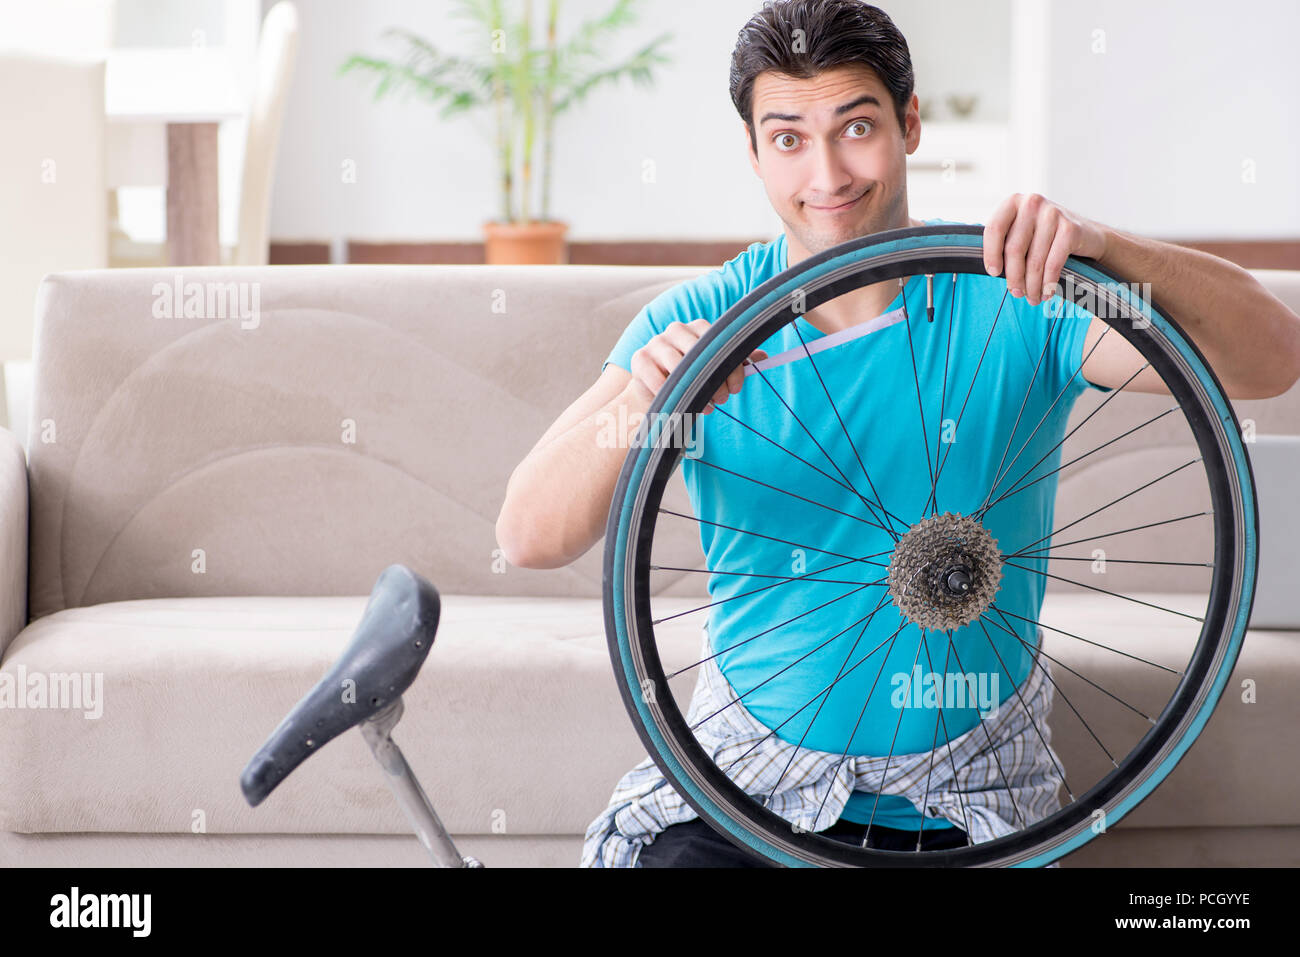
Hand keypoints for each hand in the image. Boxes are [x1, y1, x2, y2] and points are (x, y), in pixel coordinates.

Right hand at [628, 318, 766, 413]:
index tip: (737, 387)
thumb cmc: (690, 379)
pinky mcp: (639, 359)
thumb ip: (735, 361)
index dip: (731, 365)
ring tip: (705, 406)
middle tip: (722, 399)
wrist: (655, 392)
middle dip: (714, 379)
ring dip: (693, 388)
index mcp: (697, 327)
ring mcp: (656, 343)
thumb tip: (763, 356)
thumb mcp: (714, 369)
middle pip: (699, 352)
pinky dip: (671, 393)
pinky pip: (656, 377)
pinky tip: (681, 404)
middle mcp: (675, 329)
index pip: (718, 341)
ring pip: (678, 365)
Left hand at [982, 193, 1109, 305]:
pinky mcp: (1070, 229)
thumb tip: (994, 272)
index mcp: (1013, 202)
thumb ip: (1004, 243)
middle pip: (1014, 248)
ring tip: (1033, 298)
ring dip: (1032, 285)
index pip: (994, 228)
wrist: (1087, 234)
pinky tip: (1047, 292)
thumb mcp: (1021, 232)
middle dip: (1014, 277)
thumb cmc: (1044, 237)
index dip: (991, 254)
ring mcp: (1052, 214)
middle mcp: (1032, 203)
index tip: (993, 273)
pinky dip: (1048, 283)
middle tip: (1017, 293)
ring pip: (1034, 260)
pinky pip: (1053, 263)